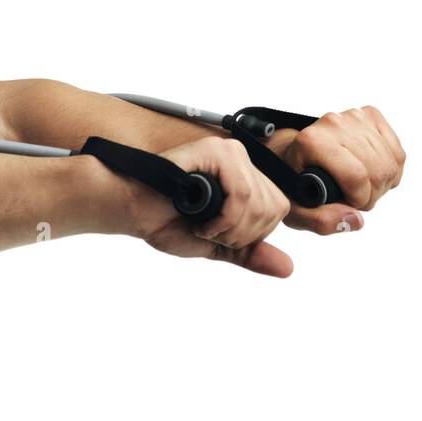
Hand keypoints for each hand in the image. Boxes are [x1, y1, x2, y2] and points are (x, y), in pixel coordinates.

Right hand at [131, 135, 293, 276]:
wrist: (133, 211)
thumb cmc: (165, 222)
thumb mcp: (217, 245)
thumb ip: (250, 253)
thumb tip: (288, 269)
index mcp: (243, 178)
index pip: (278, 209)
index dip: (252, 234)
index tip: (220, 236)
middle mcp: (240, 161)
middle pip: (274, 207)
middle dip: (243, 234)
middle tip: (210, 233)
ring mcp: (228, 153)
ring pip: (258, 202)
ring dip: (230, 228)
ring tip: (203, 226)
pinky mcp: (215, 151)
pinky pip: (240, 192)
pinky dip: (224, 217)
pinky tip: (201, 221)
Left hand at [275, 106, 405, 233]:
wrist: (294, 155)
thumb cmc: (293, 184)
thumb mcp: (296, 212)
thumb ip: (321, 221)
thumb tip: (356, 219)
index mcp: (310, 141)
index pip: (356, 176)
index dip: (359, 199)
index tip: (348, 204)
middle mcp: (332, 123)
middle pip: (377, 171)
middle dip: (372, 195)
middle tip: (355, 198)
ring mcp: (353, 116)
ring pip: (390, 163)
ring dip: (382, 184)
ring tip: (361, 187)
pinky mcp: (370, 115)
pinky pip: (397, 152)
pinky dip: (391, 171)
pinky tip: (372, 174)